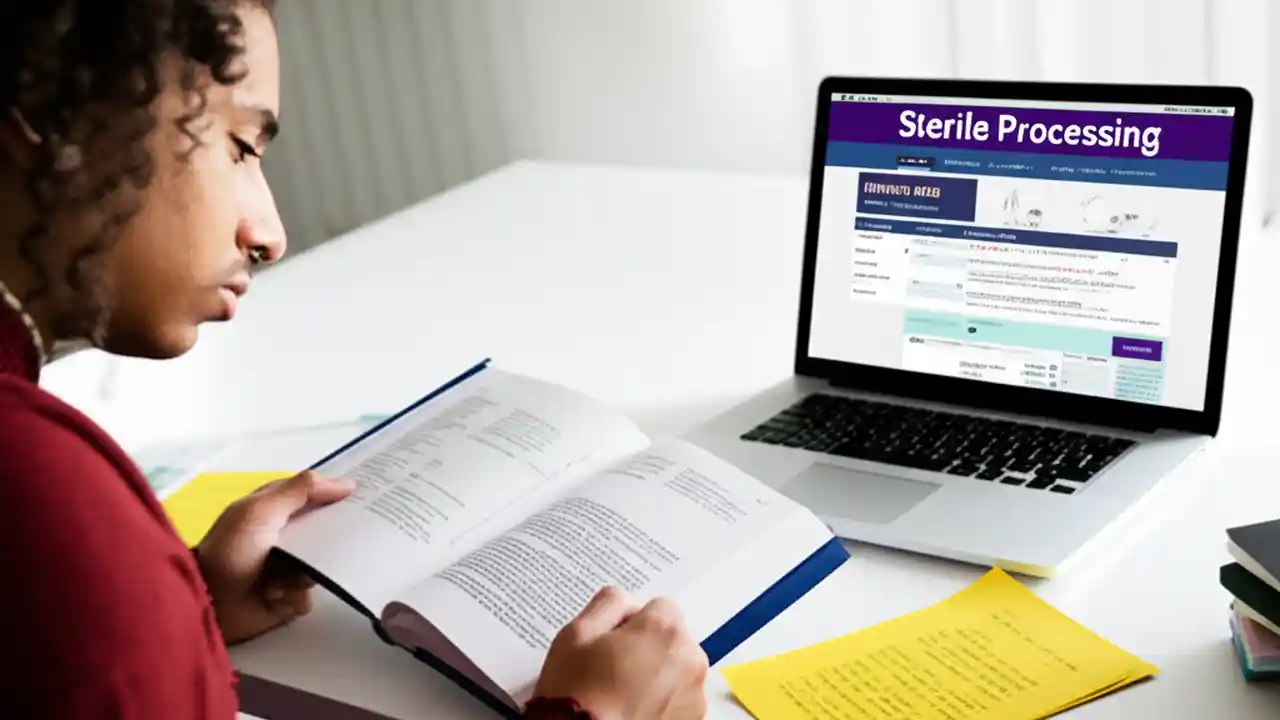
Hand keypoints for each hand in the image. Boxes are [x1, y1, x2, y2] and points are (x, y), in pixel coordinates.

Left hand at [195, 470, 354, 644]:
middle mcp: (283, 537)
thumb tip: (347, 483)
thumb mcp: (262, 511)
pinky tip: (276, 596)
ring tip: (283, 579)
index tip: (368, 495)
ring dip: (305, 575)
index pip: (313, 495)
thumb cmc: (232, 551)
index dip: (336, 494)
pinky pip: (308, 597)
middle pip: (325, 531)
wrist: (209, 603)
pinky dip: (294, 598)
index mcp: (274, 510)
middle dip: (333, 539)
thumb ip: (301, 491)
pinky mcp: (286, 598)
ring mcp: (285, 568)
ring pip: (321, 567)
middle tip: (349, 539)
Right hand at [533, 588, 708, 719]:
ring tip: (623, 695)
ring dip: (659, 674)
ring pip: (678, 669)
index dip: (635, 621)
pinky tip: (635, 711)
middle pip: (673, 637)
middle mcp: (690, 658)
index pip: (660, 607)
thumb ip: (608, 603)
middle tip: (615, 669)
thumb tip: (628, 603)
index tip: (614, 642)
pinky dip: (664, 702)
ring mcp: (695, 694)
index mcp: (664, 630)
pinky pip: (681, 698)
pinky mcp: (693, 719)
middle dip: (650, 646)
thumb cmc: (576, 693)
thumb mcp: (576, 634)